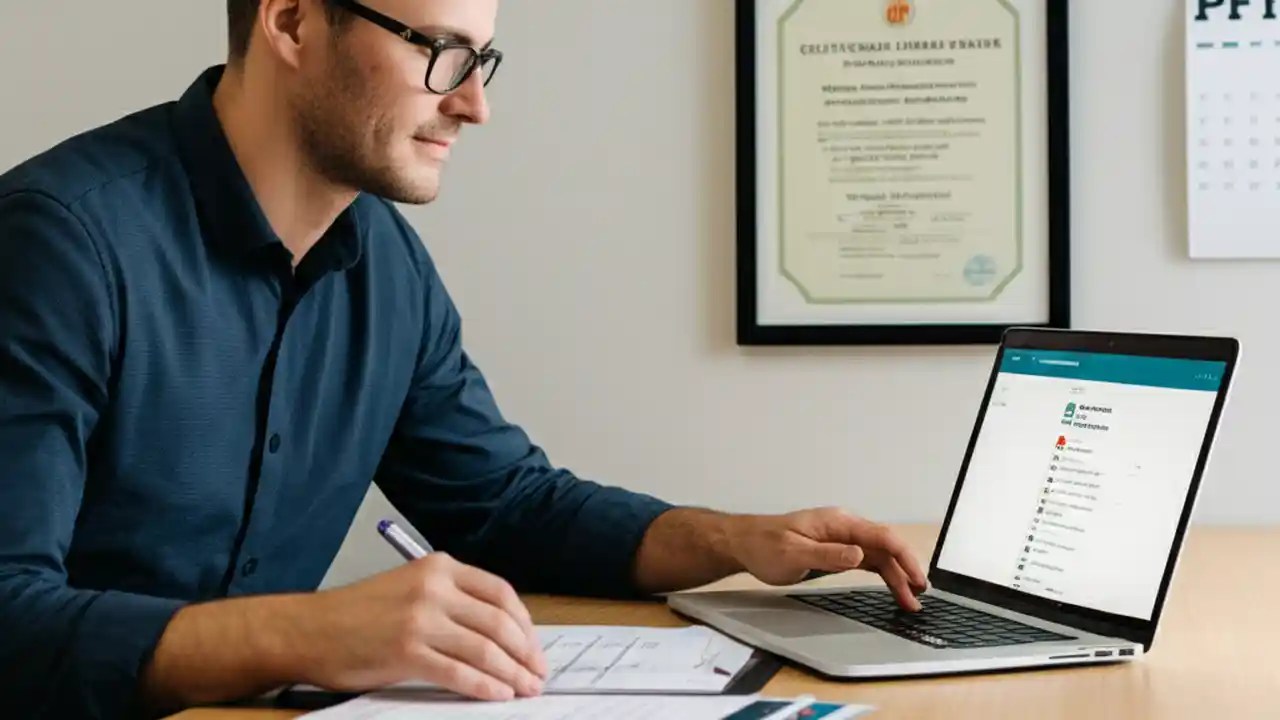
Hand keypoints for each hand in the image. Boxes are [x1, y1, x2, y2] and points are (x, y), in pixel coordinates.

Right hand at [298, 553, 547, 700]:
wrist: (309, 629)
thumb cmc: (358, 614)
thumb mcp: (411, 588)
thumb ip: (453, 601)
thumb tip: (502, 635)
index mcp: (439, 567)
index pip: (500, 593)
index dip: (525, 624)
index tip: (534, 647)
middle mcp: (434, 588)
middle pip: (499, 622)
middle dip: (525, 652)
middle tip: (537, 673)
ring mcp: (420, 619)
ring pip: (484, 649)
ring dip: (511, 673)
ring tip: (524, 689)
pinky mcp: (406, 651)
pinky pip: (458, 672)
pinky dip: (484, 686)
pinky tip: (497, 695)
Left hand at [728, 507, 928, 610]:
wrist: (745, 543)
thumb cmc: (764, 545)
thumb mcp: (793, 553)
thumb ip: (827, 554)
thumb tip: (858, 555)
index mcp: (838, 522)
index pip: (881, 536)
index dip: (903, 557)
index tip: (916, 578)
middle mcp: (844, 527)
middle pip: (885, 547)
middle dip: (904, 570)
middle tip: (917, 598)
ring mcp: (842, 539)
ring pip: (879, 556)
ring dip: (896, 575)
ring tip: (910, 600)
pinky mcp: (838, 551)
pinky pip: (868, 561)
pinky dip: (883, 574)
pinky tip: (893, 587)